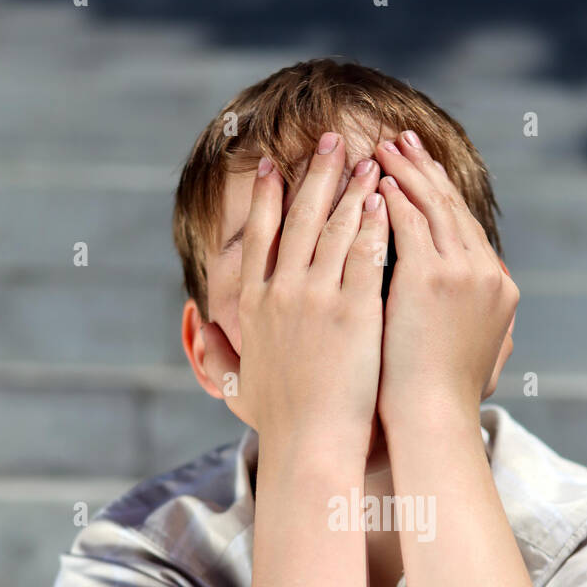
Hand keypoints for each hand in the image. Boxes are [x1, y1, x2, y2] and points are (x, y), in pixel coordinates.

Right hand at [202, 133, 388, 461]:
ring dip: (353, 188)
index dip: (268, 197)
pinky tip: (387, 199)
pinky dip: (377, 222)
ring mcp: (317, 298)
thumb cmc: (279, 425)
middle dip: (317, 173)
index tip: (274, 165)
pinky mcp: (354, 311)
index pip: (261, 236)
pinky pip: (367, 254)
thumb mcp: (239, 386)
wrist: (308, 447)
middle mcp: (281, 293)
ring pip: (336, 228)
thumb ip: (219, 354)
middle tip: (332, 139)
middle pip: (301, 218)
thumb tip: (198, 334)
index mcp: (254, 306)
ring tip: (370, 159)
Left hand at [373, 132, 518, 426]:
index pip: (468, 227)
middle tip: (402, 138)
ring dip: (406, 172)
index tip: (422, 170)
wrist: (432, 421)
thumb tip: (483, 301)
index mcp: (499, 290)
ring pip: (432, 206)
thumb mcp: (475, 356)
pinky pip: (409, 223)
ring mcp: (462, 273)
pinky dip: (393, 199)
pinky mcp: (431, 277)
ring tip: (382, 148)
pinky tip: (375, 183)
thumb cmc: (440, 401)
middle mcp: (487, 274)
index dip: (443, 194)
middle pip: (453, 207)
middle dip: (425, 169)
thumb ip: (478, 321)